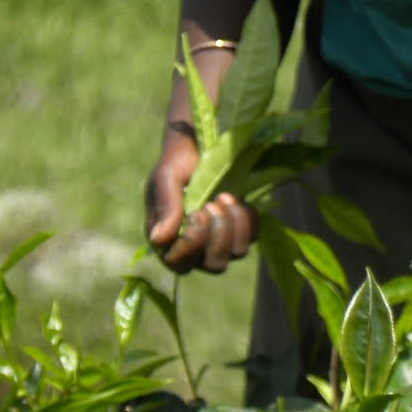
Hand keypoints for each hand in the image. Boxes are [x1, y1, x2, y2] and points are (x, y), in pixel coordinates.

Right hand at [144, 130, 257, 274]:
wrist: (198, 146)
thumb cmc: (175, 163)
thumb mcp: (166, 179)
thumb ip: (165, 207)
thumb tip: (159, 241)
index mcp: (168, 241)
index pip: (180, 264)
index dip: (192, 245)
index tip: (195, 213)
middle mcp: (195, 247)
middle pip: (214, 265)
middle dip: (219, 235)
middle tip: (210, 204)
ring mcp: (219, 239)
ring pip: (237, 253)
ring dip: (234, 225)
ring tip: (223, 197)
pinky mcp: (239, 228)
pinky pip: (253, 235)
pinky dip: (247, 217)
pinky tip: (235, 198)